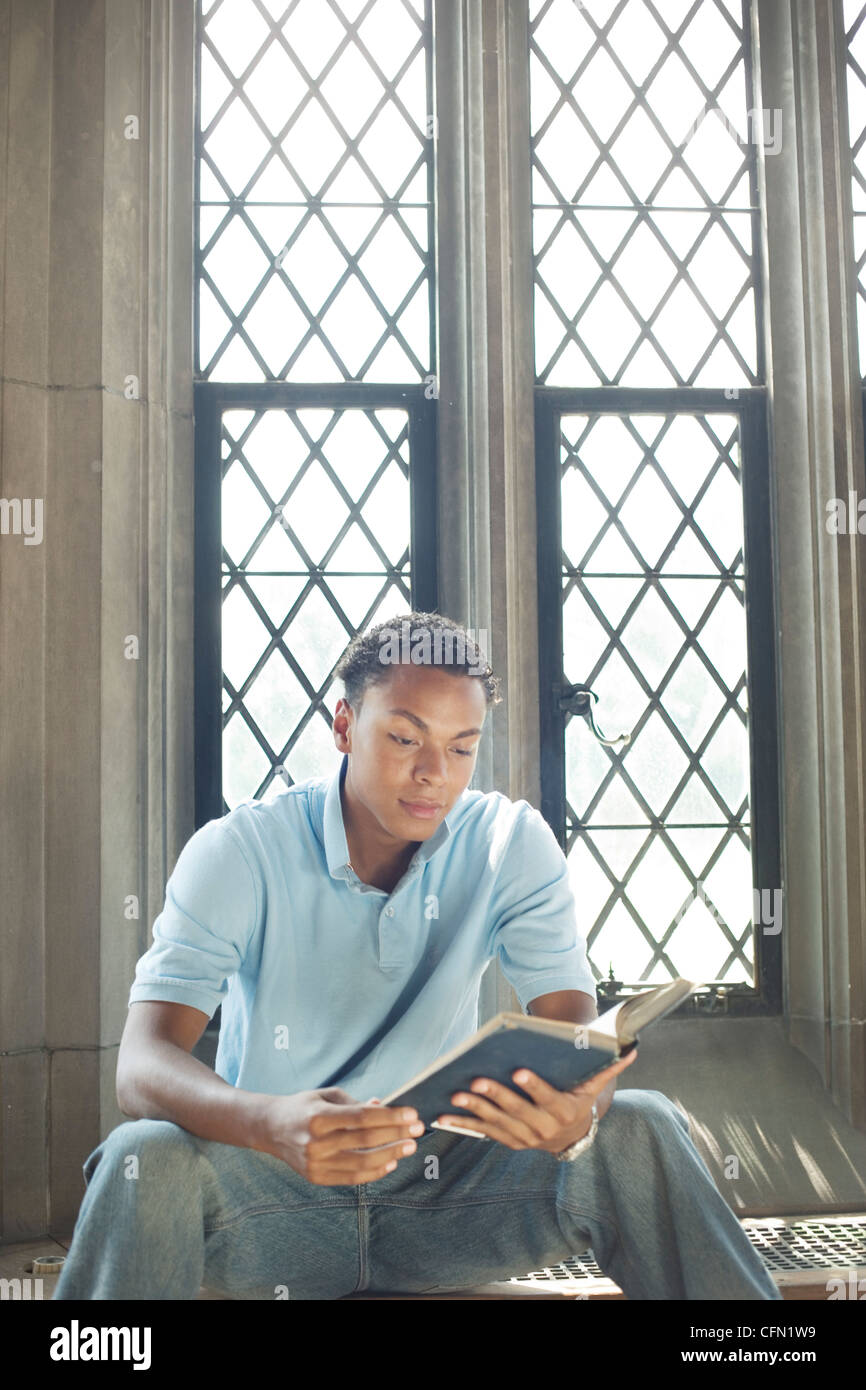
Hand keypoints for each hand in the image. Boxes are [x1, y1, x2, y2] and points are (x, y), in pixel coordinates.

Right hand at [254, 1087, 425, 1184]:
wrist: (270, 1128)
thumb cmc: (303, 1107)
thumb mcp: (328, 1096)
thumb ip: (356, 1103)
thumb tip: (385, 1107)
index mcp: (318, 1117)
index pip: (363, 1117)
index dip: (391, 1116)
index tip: (412, 1114)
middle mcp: (315, 1142)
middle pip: (366, 1140)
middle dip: (397, 1134)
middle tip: (418, 1129)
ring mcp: (315, 1163)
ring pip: (362, 1163)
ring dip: (391, 1154)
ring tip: (409, 1147)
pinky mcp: (316, 1177)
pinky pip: (352, 1178)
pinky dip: (375, 1172)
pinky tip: (391, 1162)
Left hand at [434, 1048, 638, 1152]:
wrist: (571, 1138)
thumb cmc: (579, 1102)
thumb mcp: (593, 1088)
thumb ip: (607, 1069)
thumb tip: (630, 1049)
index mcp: (564, 1112)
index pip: (548, 1098)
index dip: (534, 1086)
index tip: (519, 1071)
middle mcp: (543, 1129)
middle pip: (517, 1111)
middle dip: (496, 1095)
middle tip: (477, 1080)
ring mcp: (524, 1138)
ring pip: (497, 1122)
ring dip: (475, 1109)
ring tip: (458, 1093)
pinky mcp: (508, 1141)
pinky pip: (484, 1132)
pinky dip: (464, 1123)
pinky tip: (444, 1114)